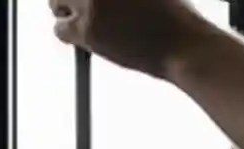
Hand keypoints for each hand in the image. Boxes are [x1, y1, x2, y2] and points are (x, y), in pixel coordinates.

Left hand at [50, 0, 207, 78]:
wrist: (187, 48)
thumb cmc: (178, 21)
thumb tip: (112, 3)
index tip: (91, 2)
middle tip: (74, 4)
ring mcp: (92, 4)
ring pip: (56, 2)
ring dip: (64, 10)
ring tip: (79, 20)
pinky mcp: (87, 30)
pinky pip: (60, 30)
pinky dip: (68, 33)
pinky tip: (84, 37)